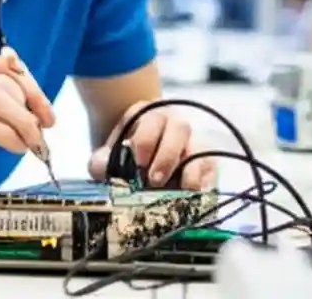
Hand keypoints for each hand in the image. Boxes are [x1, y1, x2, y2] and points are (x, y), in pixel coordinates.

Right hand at [0, 48, 55, 216]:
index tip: (46, 111)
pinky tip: (14, 148)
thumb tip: (30, 115)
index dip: (31, 84)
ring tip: (33, 142)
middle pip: (2, 78)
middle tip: (45, 130)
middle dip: (33, 103)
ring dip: (23, 119)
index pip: (0, 64)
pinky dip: (6, 133)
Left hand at [87, 101, 215, 190]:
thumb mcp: (107, 157)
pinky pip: (210, 166)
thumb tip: (100, 168)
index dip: (145, 139)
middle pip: (178, 129)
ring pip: (198, 146)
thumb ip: (100, 161)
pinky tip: (195, 194)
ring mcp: (192, 141)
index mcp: (147, 116)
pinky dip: (205, 181)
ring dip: (189, 170)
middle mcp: (173, 123)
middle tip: (154, 180)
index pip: (149, 117)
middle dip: (167, 155)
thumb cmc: (124, 159)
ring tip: (180, 190)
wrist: (141, 168)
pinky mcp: (206, 160)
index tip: (137, 161)